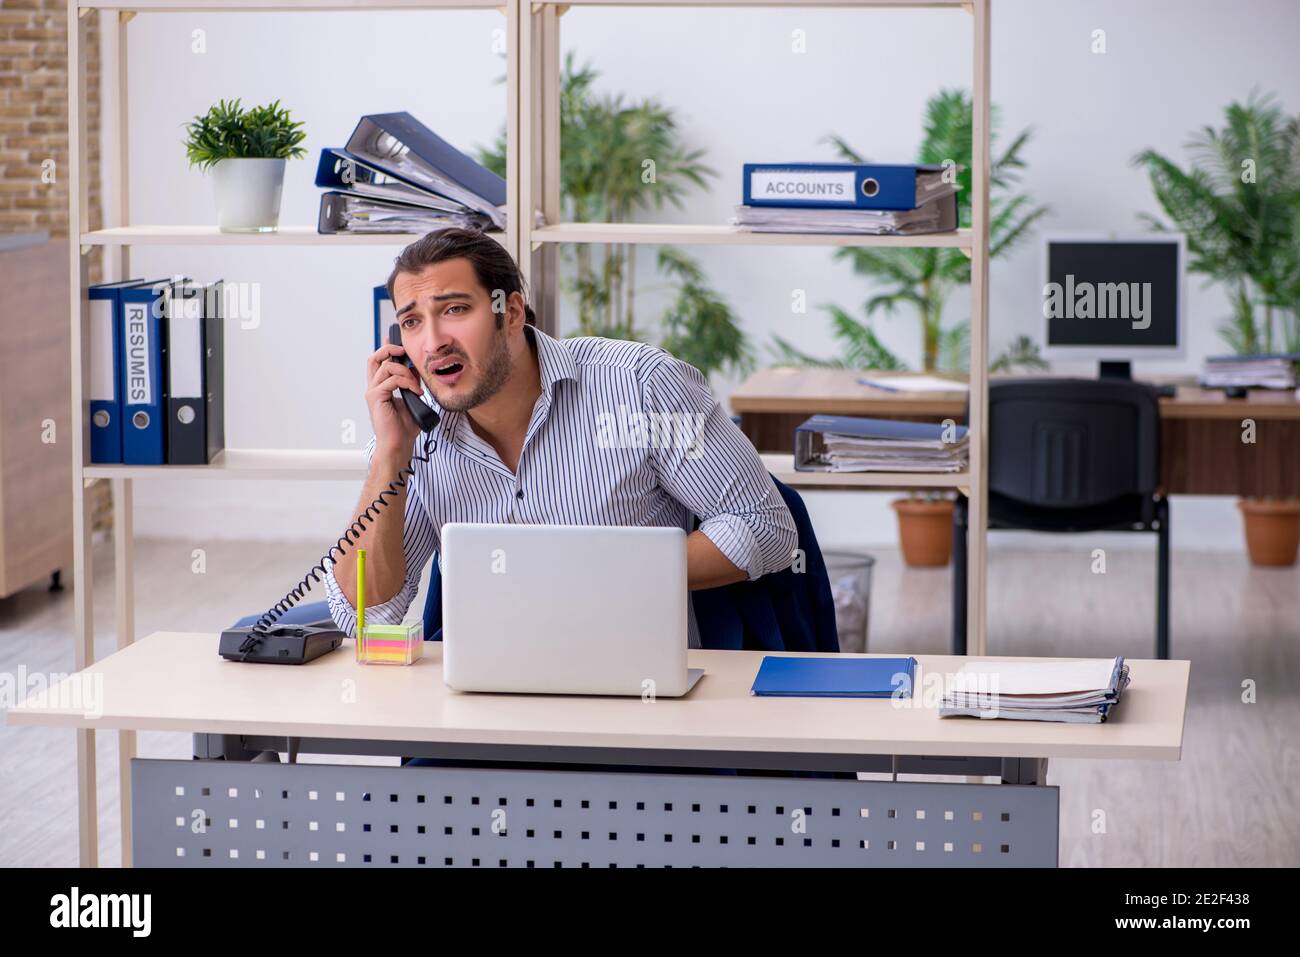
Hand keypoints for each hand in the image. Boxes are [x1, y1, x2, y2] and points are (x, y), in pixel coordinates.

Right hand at [366, 343, 423, 460]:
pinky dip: (407, 383)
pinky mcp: (376, 397)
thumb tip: (416, 369)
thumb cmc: (404, 427)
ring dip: (406, 373)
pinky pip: (392, 380)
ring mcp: (373, 392)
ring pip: (387, 367)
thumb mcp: (412, 399)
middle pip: (374, 358)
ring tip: (416, 387)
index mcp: (380, 388)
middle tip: (404, 352)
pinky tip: (416, 393)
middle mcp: (373, 388)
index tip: (398, 344)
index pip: (378, 362)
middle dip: (390, 350)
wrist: (398, 444)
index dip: (386, 349)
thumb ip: (412, 383)